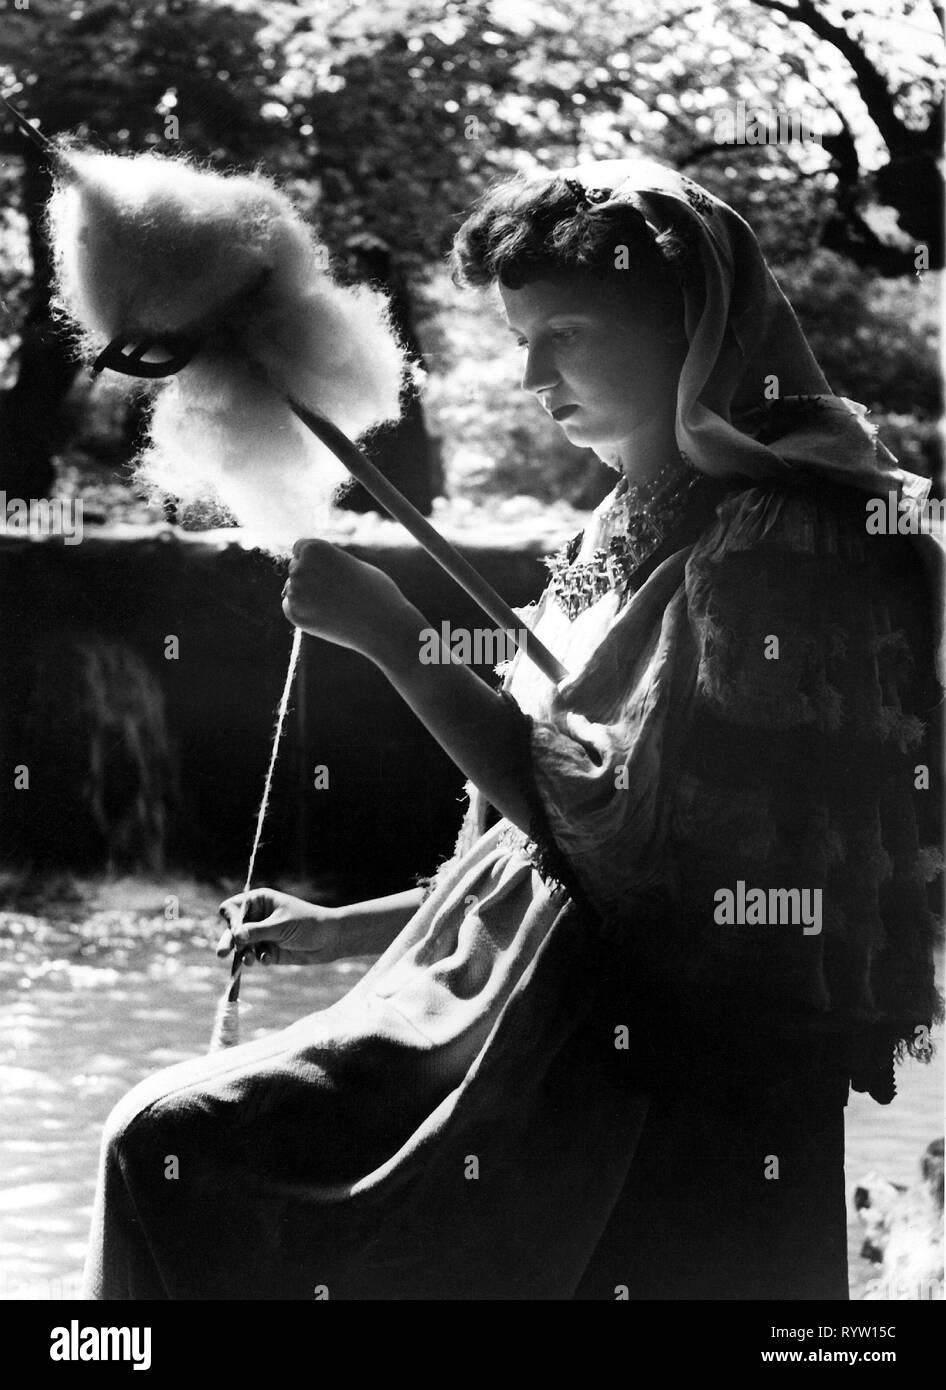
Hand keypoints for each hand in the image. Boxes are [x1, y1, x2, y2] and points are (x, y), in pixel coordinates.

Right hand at [216, 888, 341, 966]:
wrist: (330, 940)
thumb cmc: (308, 924)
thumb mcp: (281, 926)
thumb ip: (257, 931)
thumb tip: (235, 936)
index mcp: (259, 901)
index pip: (232, 908)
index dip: (231, 920)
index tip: (236, 932)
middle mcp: (257, 917)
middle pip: (232, 929)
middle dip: (229, 941)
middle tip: (222, 954)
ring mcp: (261, 934)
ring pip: (241, 946)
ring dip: (244, 953)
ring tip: (251, 959)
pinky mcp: (267, 950)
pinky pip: (254, 956)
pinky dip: (259, 958)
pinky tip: (269, 958)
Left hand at [282, 539, 411, 661]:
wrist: (384, 626)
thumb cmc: (375, 591)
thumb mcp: (351, 564)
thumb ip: (327, 562)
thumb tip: (305, 569)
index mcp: (314, 549)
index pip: (300, 549)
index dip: (317, 560)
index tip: (333, 572)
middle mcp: (299, 568)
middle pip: (296, 568)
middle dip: (311, 577)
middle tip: (338, 591)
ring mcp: (295, 593)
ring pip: (294, 589)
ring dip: (308, 595)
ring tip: (336, 604)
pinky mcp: (295, 615)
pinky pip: (292, 607)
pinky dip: (305, 611)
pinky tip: (327, 616)